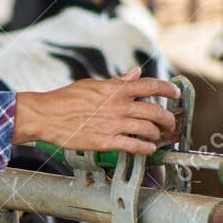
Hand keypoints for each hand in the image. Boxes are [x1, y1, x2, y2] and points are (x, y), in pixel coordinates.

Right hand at [11, 67, 178, 155]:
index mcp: (116, 89)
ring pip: (148, 130)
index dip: (168, 89)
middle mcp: (119, 106)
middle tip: (170, 123)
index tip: (175, 94)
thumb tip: (135, 73)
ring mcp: (113, 124)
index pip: (150, 85)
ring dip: (158, 135)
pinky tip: (148, 149)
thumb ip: (117, 81)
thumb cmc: (66, 99)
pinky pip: (134, 146)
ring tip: (158, 137)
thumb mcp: (93, 85)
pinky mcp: (106, 141)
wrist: (46, 116)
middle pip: (155, 111)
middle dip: (168, 119)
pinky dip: (146, 149)